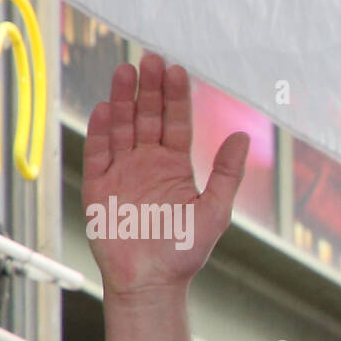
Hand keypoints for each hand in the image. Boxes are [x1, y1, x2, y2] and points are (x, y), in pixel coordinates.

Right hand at [82, 53, 248, 299]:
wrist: (151, 281)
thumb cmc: (185, 251)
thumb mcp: (215, 210)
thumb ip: (227, 173)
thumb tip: (242, 136)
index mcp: (175, 167)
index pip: (176, 123)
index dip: (175, 97)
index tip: (176, 70)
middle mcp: (148, 164)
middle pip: (147, 118)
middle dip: (149, 89)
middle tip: (151, 59)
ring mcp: (122, 173)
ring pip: (121, 128)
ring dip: (123, 100)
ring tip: (126, 71)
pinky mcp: (99, 187)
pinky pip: (98, 154)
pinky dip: (101, 132)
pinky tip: (106, 109)